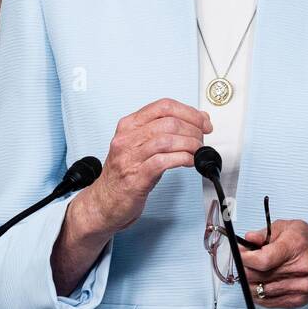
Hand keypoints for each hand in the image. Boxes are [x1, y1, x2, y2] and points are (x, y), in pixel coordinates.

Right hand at [79, 98, 212, 235]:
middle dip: (193, 129)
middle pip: (169, 122)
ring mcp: (129, 157)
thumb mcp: (143, 146)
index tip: (203, 122)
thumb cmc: (125, 174)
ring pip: (167, 139)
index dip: (189, 112)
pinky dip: (183, 159)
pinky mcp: (136, 177)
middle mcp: (127, 138)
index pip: (163, 106)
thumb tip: (198, 118)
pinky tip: (190, 162)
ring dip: (190, 144)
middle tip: (202, 139)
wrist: (103, 202)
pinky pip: (164, 161)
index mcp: (129, 125)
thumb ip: (167, 131)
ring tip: (197, 151)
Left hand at [237, 220, 307, 308]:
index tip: (240, 254)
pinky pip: (268, 302)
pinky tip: (260, 283)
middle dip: (245, 268)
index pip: (264, 260)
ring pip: (261, 291)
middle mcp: (301, 269)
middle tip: (243, 261)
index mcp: (296, 246)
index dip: (246, 259)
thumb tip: (247, 239)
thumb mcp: (289, 227)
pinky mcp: (298, 300)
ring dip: (250, 282)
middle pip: (259, 276)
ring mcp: (300, 287)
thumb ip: (265, 233)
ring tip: (252, 271)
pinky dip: (258, 293)